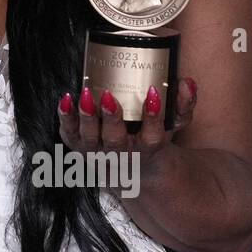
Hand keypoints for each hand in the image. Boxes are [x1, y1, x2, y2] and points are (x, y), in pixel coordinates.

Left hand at [56, 77, 197, 174]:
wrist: (130, 168)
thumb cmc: (150, 139)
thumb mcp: (172, 125)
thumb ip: (182, 105)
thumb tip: (186, 83)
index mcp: (147, 150)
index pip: (152, 137)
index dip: (153, 117)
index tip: (153, 93)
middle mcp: (121, 156)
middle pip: (115, 142)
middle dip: (111, 119)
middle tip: (109, 95)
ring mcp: (96, 153)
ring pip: (89, 140)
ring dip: (86, 117)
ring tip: (85, 94)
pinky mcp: (78, 147)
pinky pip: (69, 134)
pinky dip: (65, 118)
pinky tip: (66, 99)